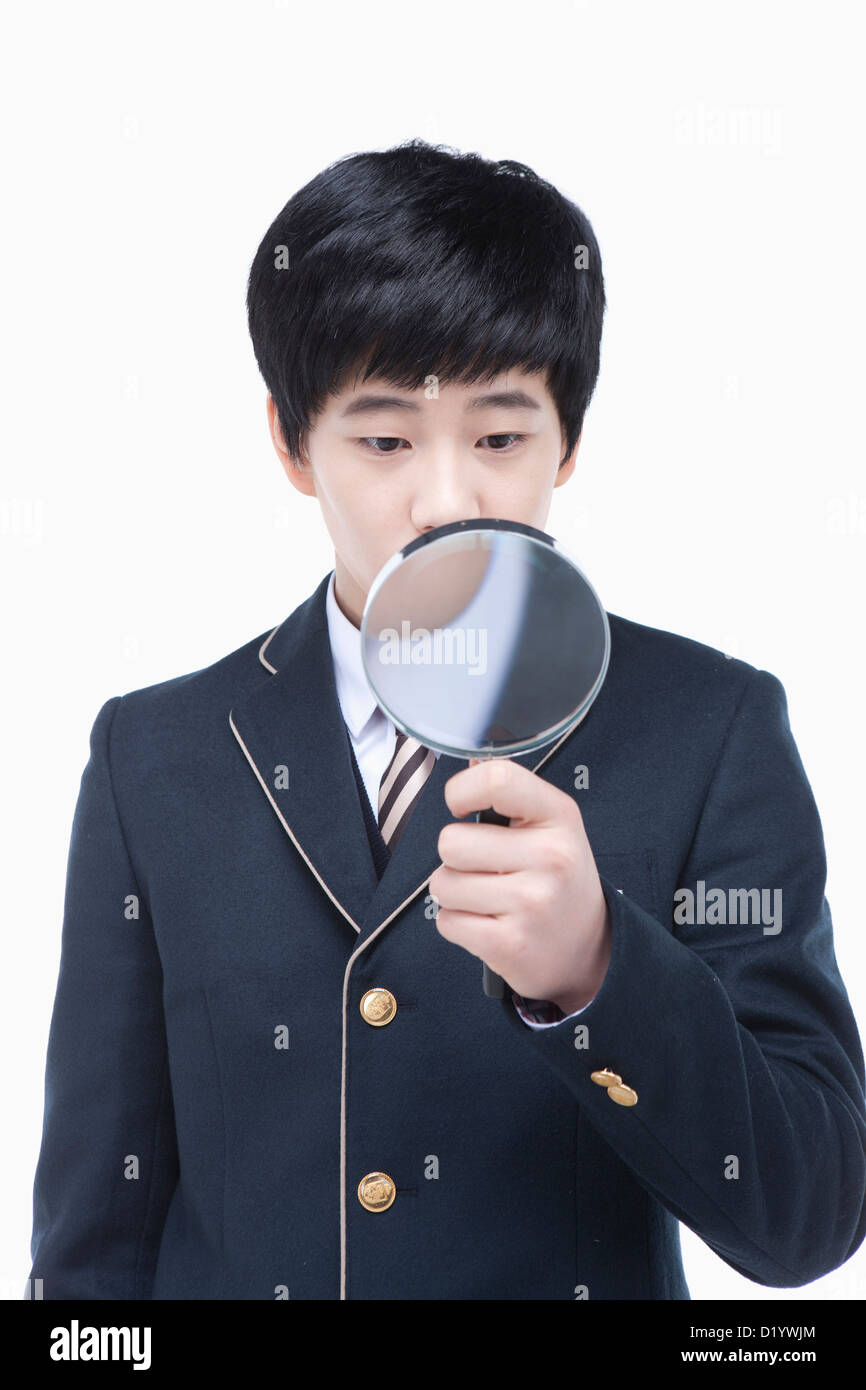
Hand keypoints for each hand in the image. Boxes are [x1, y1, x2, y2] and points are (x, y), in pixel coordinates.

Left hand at [428, 757, 610, 1011]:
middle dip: (456, 858)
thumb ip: (511, 794)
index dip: (462, 791)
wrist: (588, 947)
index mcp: (559, 815)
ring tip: (489, 897)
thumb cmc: (558, 878)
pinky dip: (458, 924)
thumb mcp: (552, 825)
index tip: (462, 806)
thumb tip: (472, 761)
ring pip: (442, 884)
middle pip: (451, 842)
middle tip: (485, 868)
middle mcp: (551, 856)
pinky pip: (446, 921)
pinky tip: (489, 922)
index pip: (496, 779)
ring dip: (454, 893)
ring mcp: (531, 902)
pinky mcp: (510, 943)